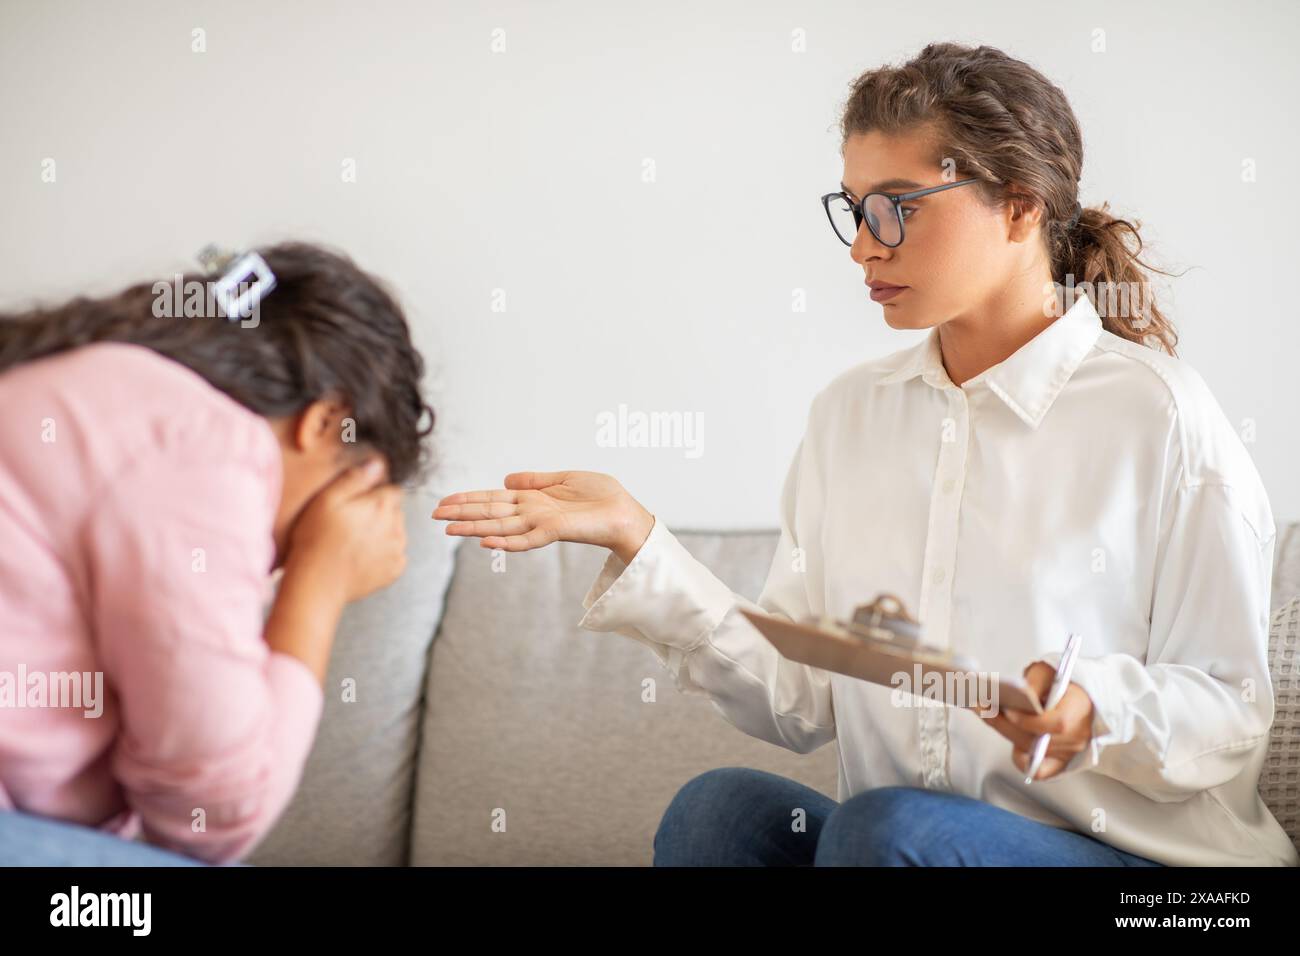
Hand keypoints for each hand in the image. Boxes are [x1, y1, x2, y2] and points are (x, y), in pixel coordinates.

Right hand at [286, 455, 407, 602]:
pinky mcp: (395, 570)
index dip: (374, 494)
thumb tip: (378, 463)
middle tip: (351, 524)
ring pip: (396, 531)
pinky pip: (395, 554)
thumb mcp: (327, 500)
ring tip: (354, 542)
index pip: (392, 490)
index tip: (355, 505)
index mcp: (382, 504)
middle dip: (379, 513)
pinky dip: (383, 554)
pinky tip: (361, 556)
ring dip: (382, 532)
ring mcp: (398, 550)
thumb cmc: (316, 538)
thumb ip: (354, 478)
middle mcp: (396, 526)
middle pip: (394, 510)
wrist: (317, 583)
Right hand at [433, 470, 653, 562]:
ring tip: (448, 529)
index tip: (443, 501)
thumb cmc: (601, 497)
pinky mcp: (555, 531)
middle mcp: (531, 513)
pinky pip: (527, 539)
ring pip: (500, 526)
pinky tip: (485, 542)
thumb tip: (506, 480)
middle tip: (432, 516)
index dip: (467, 499)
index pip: (492, 499)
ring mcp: (541, 523)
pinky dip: (506, 542)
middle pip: (489, 512)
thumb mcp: (564, 478)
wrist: (626, 512)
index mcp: (532, 500)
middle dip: (461, 514)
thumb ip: (535, 480)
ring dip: (473, 528)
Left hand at [978, 661, 1095, 780]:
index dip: (1028, 720)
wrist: (1087, 698)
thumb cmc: (1067, 682)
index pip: (1055, 724)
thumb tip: (1017, 692)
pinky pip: (1038, 770)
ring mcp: (1068, 753)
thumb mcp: (1050, 670)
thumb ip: (1035, 680)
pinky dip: (1022, 758)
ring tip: (989, 715)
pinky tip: (1009, 738)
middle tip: (982, 708)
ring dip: (1006, 733)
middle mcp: (1076, 738)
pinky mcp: (1060, 762)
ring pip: (1030, 751)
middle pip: (1035, 740)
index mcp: (1078, 712)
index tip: (1006, 709)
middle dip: (1004, 724)